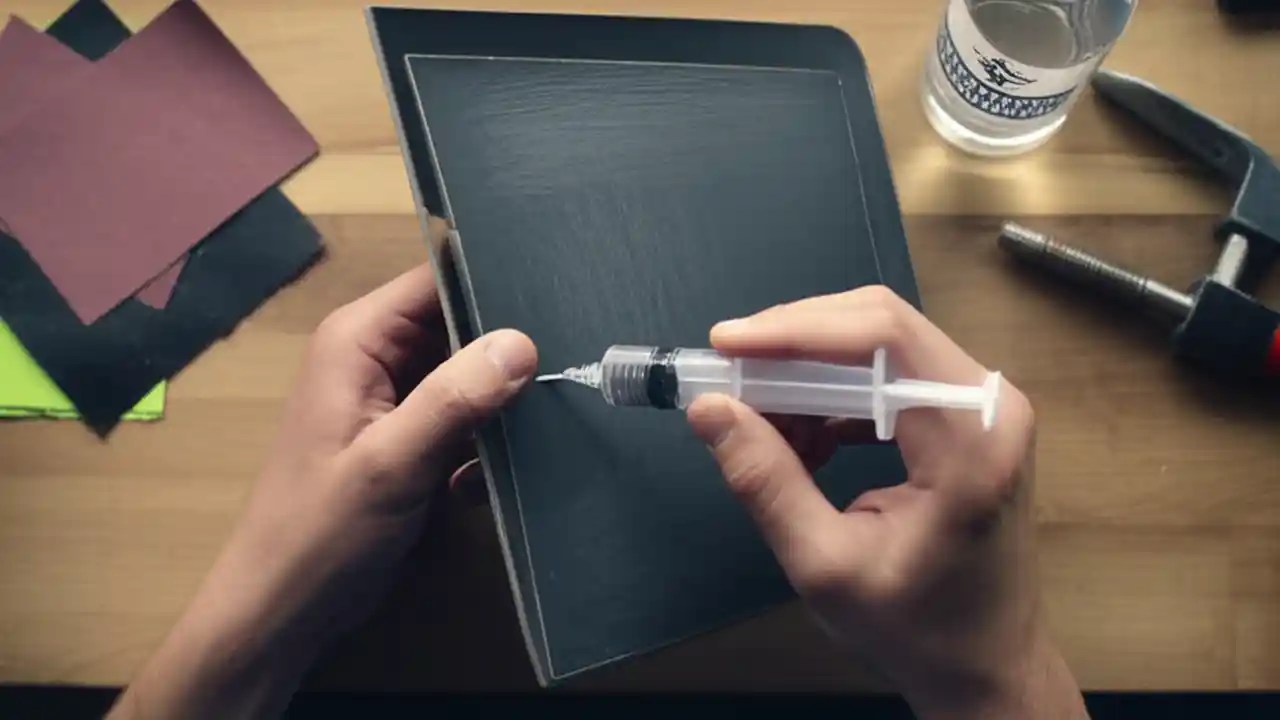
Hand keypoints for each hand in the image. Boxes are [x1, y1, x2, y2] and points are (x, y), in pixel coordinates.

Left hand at [109, 264, 536, 719]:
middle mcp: (376, 356)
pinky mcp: (409, 439)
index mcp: (359, 339)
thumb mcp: (391, 464)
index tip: (560, 298)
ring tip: (553, 414)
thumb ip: (454, 400)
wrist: (283, 610)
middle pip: (461, 323)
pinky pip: (464, 416)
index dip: (495, 283)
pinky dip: (488, 438)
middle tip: (575, 359)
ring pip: (469, 372)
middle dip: (511, 345)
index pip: (438, 279)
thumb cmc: (321, 533)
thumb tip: (523, 343)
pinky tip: (503, 471)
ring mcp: (393, 399)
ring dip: (505, 398)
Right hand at [685, 287, 1084, 719]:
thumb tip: (709, 409)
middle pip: (881, 326)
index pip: (883, 337)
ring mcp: (985, 405)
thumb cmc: (916, 630)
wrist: (987, 665)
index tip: (726, 344)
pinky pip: (890, 372)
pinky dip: (834, 393)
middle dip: (795, 344)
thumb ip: (766, 483)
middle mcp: (989, 404)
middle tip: (728, 375)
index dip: (798, 329)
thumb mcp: (825, 566)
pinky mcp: (970, 415)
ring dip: (811, 370)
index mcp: (971, 440)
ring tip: (763, 422)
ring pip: (882, 343)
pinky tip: (802, 438)